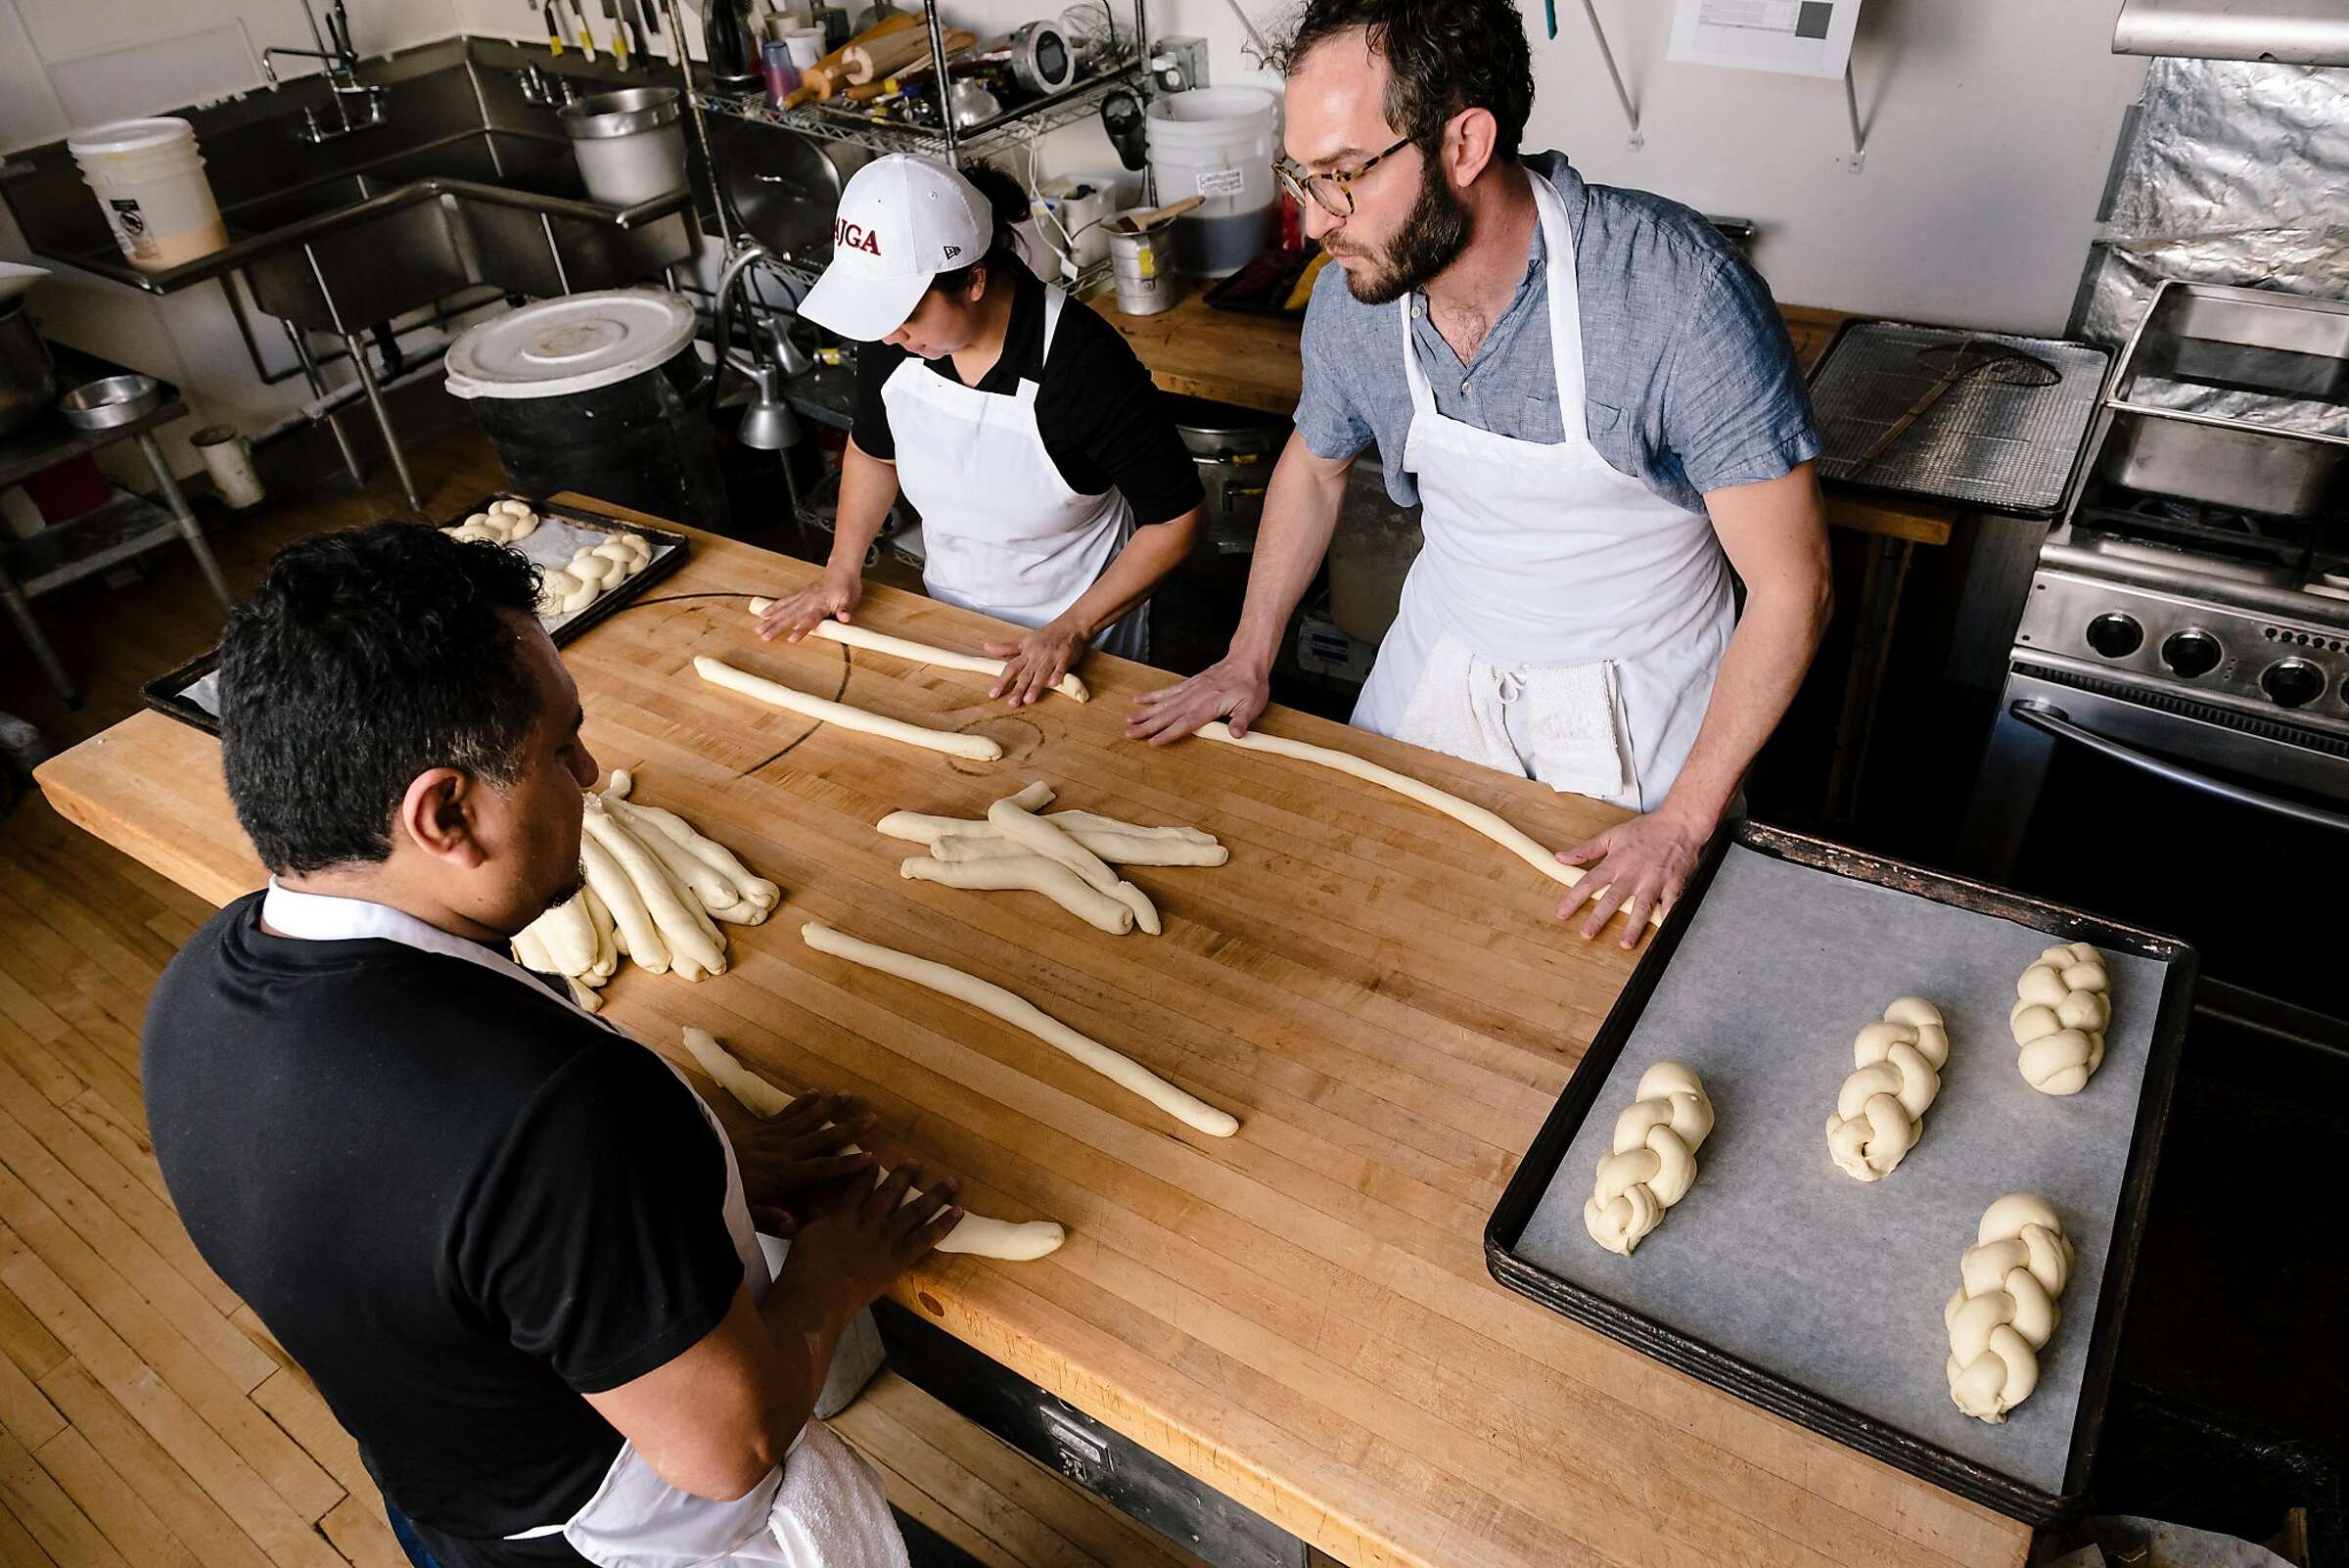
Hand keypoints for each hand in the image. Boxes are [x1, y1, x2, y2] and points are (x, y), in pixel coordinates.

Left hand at [734, 1091, 878, 1236]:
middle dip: (849, 1128)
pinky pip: (786, 1112)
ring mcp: (772, 1136)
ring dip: (829, 1107)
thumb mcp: (743, 1213)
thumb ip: (770, 1219)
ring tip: (848, 1095)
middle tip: (872, 1118)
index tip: (871, 1158)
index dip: (847, 1164)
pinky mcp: (760, 1128)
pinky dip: (801, 1102)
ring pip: (806, 1119)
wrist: (693, 1164)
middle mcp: (783, 1152)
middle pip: (821, 1138)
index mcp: (783, 1176)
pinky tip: (814, 1092)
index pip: (822, 1169)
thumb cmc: (720, 1193)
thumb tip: (798, 1226)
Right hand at [756, 573, 861, 642]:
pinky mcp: (799, 594)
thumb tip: (845, 618)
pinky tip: (763, 614)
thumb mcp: (851, 599)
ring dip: (770, 620)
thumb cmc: (847, 588)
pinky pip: (783, 601)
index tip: (791, 639)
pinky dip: (772, 608)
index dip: (800, 630)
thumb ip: (845, 610)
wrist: (842, 571)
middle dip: (777, 627)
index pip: (809, 620)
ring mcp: (802, 597)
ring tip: (759, 630)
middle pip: (790, 616)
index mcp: (821, 605)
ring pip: (783, 609)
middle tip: (765, 637)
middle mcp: (808, 601)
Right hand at [782, 1163, 961, 1319]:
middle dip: (904, 1175)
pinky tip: (958, 1212)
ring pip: (915, 1209)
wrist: (819, 1290)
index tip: (875, 1158)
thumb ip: (815, 1221)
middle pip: (890, 1192)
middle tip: (915, 1163)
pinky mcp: (900, 1255)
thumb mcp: (806, 1237)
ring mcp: (887, 1236)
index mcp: (845, 1215)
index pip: (858, 1187)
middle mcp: (869, 1220)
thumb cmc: (806, 1268)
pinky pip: (927, 1237)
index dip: (867, 1171)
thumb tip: (813, 1208)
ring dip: (935, 1194)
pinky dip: (944, 1224)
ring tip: (950, 1181)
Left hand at [984, 619, 1086, 705]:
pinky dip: (1057, 675)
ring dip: (1035, 686)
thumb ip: (1006, 648)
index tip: (993, 694)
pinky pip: (1061, 667)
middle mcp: (1037, 655)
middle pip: (1025, 673)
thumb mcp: (1024, 641)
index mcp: (1026, 652)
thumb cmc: (1046, 635)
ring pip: (1042, 672)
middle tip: (1012, 703)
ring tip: (1029, 700)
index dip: (1002, 681)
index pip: (1011, 667)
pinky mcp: (1065, 657)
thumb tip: (986, 647)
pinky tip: (1053, 684)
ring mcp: (1051, 656)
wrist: (1070, 625)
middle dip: (1018, 689)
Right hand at [1125, 651, 1270, 745]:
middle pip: (1168, 713)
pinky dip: (1153, 696)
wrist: (1246, 660)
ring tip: (1129, 719)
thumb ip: (1241, 720)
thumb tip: (1235, 735)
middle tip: (1130, 733)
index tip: (1153, 742)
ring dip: (1146, 712)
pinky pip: (1168, 691)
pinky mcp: (1189, 683)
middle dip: (1148, 725)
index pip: (1185, 722)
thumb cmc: (1250, 684)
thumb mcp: (1252, 704)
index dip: (1168, 733)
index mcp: (1209, 704)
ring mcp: (1191, 689)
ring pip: (1164, 702)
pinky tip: (1140, 700)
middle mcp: (1196, 696)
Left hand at [1555, 806, 1712, 947]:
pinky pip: (1670, 903)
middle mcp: (1633, 874)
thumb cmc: (1647, 830)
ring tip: (1625, 943)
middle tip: (1587, 934)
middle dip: (1599, 918)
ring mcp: (1654, 880)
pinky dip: (1667, 917)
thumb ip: (1586, 850)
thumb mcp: (1612, 835)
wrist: (1680, 823)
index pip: (1589, 882)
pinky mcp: (1673, 883)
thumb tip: (1562, 857)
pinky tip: (1663, 930)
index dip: (1574, 898)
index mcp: (1616, 863)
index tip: (1562, 913)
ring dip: (1633, 926)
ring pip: (1641, 906)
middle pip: (1613, 898)